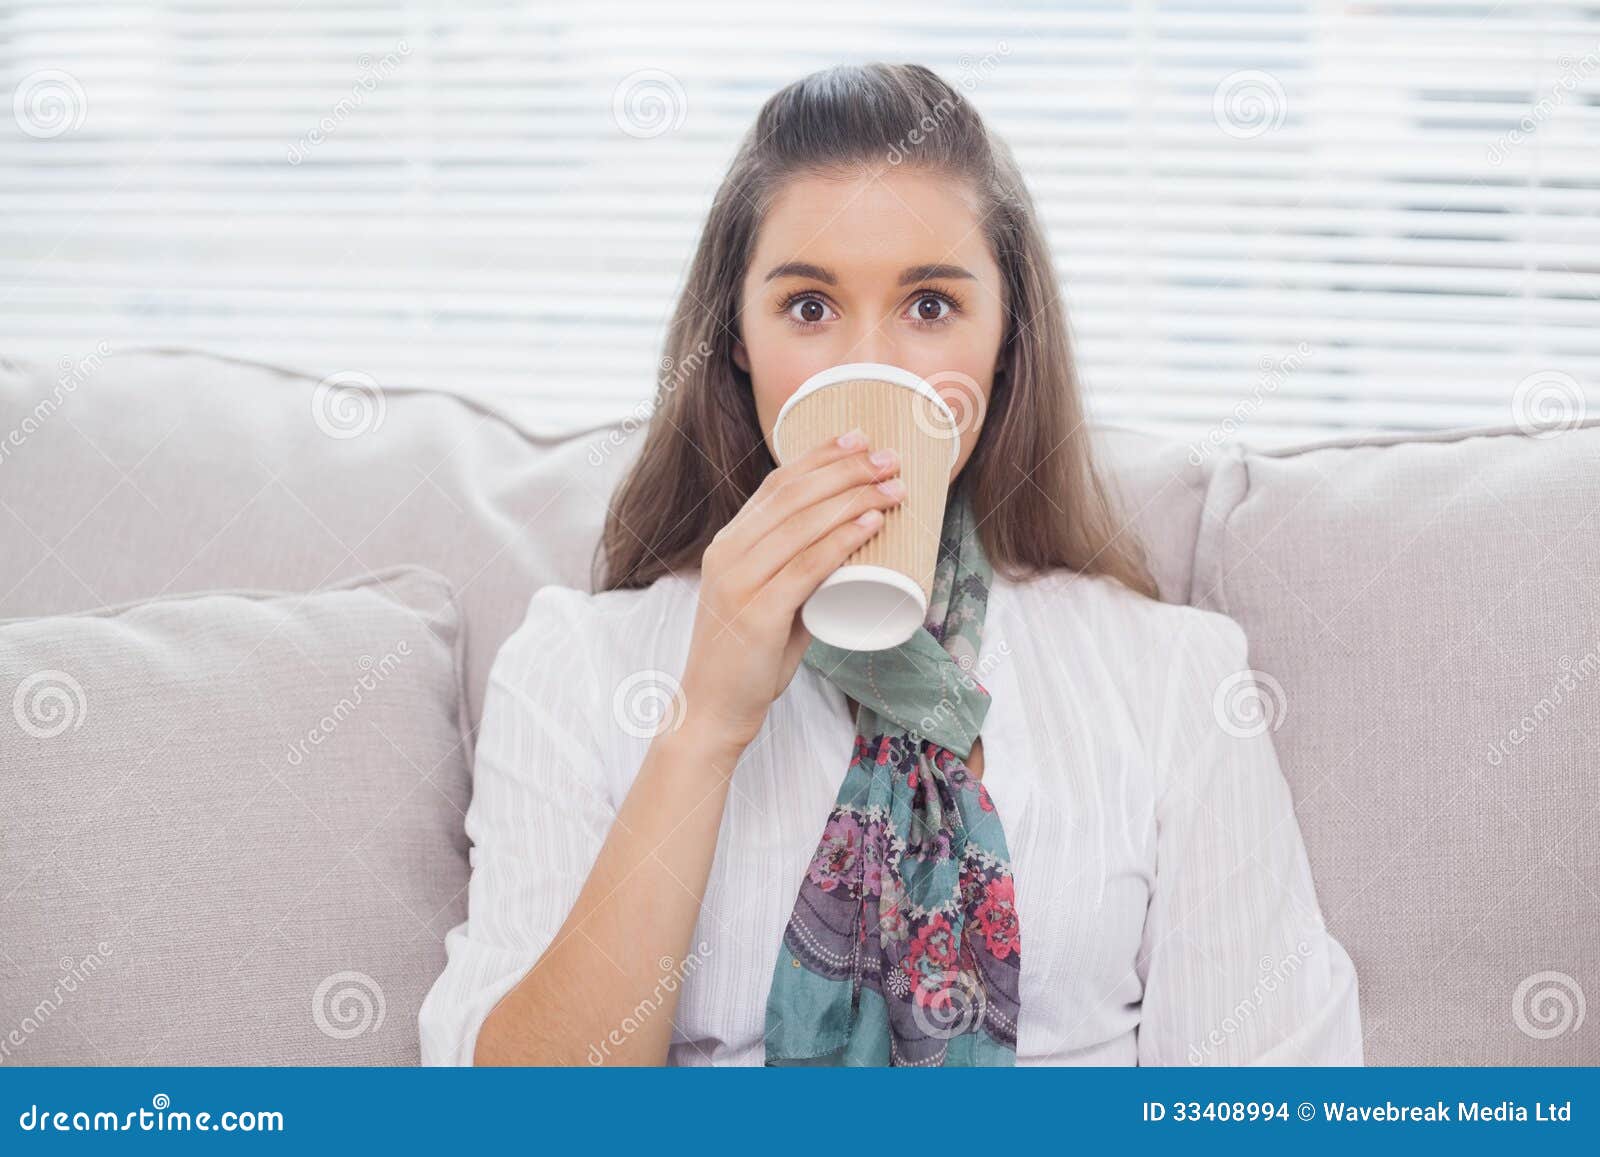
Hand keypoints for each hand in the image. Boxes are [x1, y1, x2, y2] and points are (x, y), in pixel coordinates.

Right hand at [677, 428, 904, 753]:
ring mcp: (739, 582)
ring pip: (804, 525)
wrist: (714, 709)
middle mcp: (728, 553)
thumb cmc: (749, 657)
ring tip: (894, 487)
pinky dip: (842, 540)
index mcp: (728, 544)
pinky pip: (806, 567)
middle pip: (794, 495)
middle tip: (891, 459)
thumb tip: (850, 553)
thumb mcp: (770, 602)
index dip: (820, 456)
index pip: (776, 485)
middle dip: (848, 470)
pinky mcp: (756, 613)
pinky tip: (870, 524)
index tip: (859, 439)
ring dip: (855, 498)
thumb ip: (801, 575)